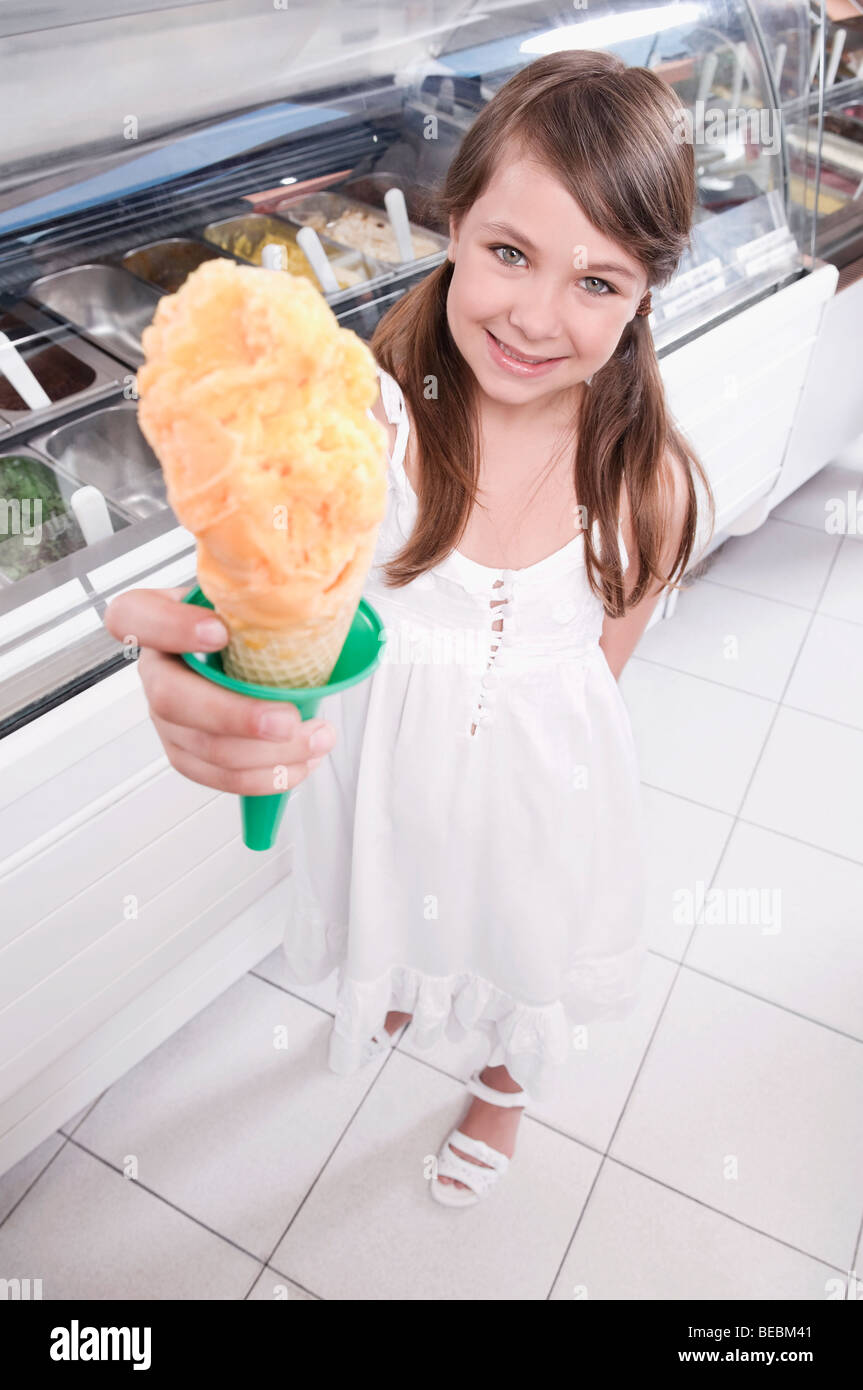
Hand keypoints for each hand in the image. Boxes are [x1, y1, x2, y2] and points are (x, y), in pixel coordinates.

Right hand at [103, 585, 337, 795]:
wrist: (250, 650)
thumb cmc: (241, 619)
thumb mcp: (243, 590)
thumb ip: (255, 584)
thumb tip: (305, 575)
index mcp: (156, 620)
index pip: (133, 617)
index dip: (170, 628)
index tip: (219, 630)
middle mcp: (156, 669)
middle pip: (171, 700)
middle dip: (236, 717)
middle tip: (287, 719)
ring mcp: (168, 715)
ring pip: (200, 746)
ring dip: (265, 754)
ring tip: (315, 739)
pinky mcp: (187, 750)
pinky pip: (217, 775)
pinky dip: (263, 777)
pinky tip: (299, 763)